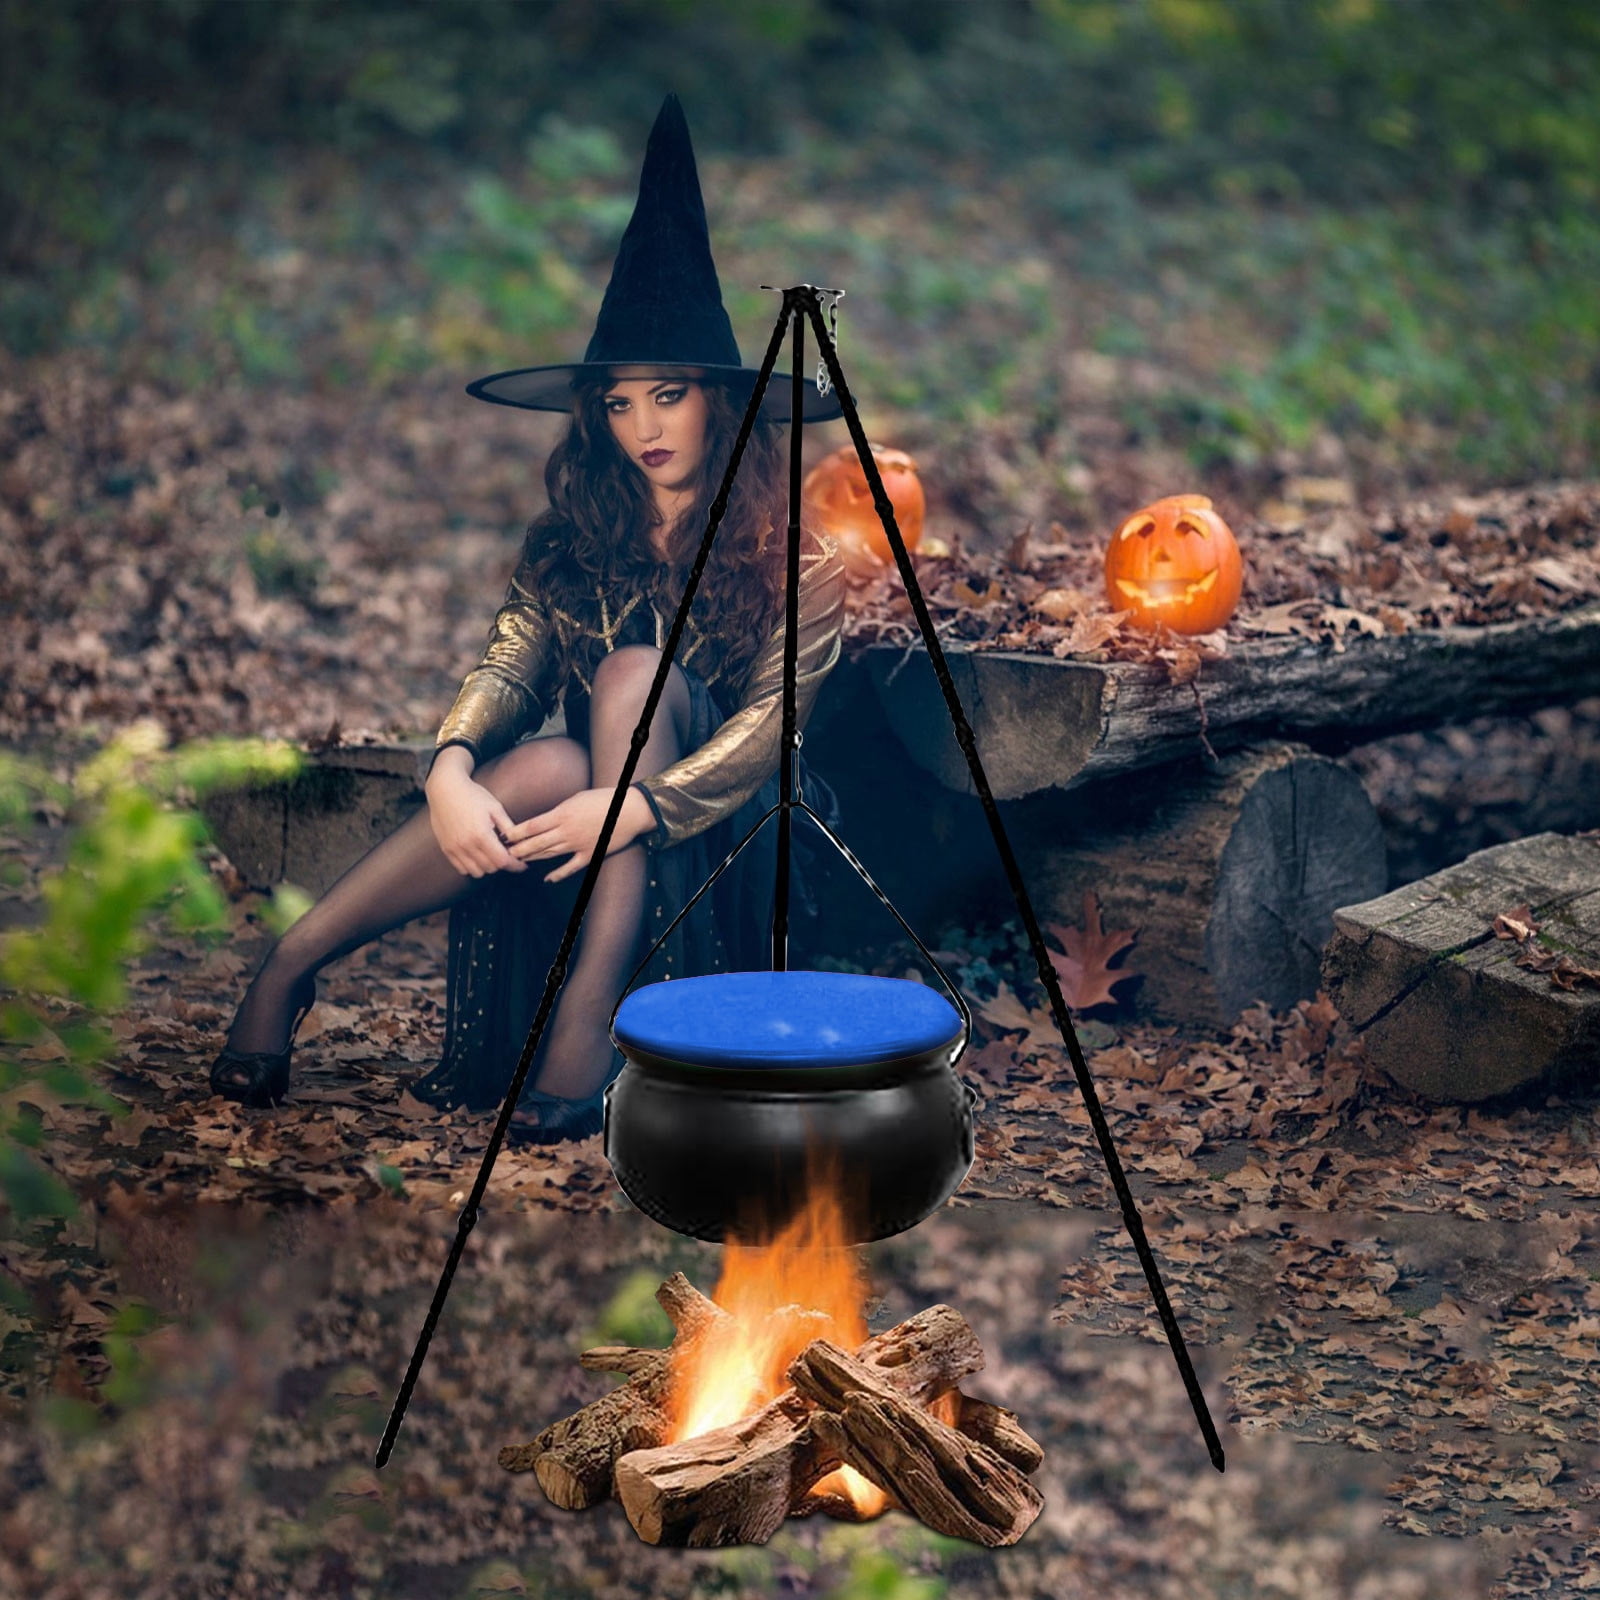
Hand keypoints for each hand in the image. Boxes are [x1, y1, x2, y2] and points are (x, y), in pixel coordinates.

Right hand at [426, 775, 526, 877]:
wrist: (445, 789)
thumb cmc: (472, 795)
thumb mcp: (495, 808)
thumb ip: (508, 827)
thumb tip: (521, 842)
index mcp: (481, 834)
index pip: (502, 861)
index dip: (515, 865)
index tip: (522, 864)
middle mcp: (466, 845)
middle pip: (491, 868)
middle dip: (502, 863)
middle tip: (507, 854)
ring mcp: (455, 848)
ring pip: (477, 872)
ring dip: (487, 867)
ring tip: (491, 854)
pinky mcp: (446, 849)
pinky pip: (462, 869)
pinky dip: (472, 866)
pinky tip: (478, 855)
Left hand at [504, 786, 653, 882]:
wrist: (629, 810)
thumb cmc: (604, 799)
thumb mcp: (577, 798)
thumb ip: (560, 810)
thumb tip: (546, 819)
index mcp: (562, 814)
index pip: (531, 826)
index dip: (515, 833)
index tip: (504, 836)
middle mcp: (567, 831)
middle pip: (536, 843)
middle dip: (518, 849)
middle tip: (504, 853)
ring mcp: (578, 844)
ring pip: (549, 854)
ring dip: (532, 858)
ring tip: (518, 861)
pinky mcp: (590, 854)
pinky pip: (570, 867)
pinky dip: (558, 874)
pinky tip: (548, 879)